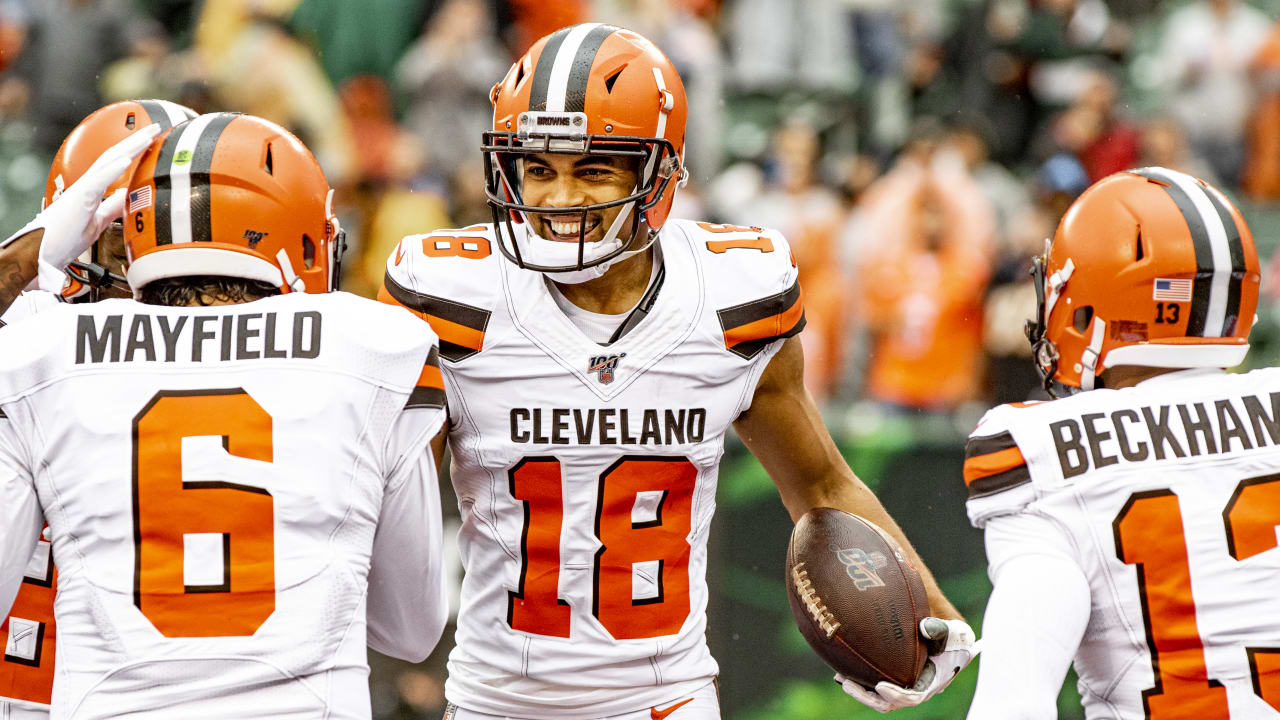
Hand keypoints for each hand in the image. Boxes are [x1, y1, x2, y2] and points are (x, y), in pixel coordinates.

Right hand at [1, 123, 161, 292]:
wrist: (43, 251)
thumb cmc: (66, 237)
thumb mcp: (98, 220)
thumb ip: (111, 207)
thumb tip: (127, 198)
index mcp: (92, 188)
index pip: (116, 162)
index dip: (134, 149)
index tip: (151, 139)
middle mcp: (88, 184)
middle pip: (114, 155)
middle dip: (136, 140)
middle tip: (156, 127)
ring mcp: (83, 190)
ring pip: (108, 162)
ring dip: (129, 148)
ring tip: (147, 136)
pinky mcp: (80, 200)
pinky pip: (98, 182)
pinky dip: (112, 170)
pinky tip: (126, 160)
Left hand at [836, 617, 978, 712]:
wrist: (951, 638)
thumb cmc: (952, 635)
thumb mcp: (951, 631)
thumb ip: (939, 629)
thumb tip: (925, 627)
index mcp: (931, 683)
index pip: (912, 697)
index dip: (895, 695)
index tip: (879, 686)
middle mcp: (915, 689)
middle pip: (889, 703)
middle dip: (868, 696)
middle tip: (847, 683)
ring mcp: (903, 685)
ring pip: (879, 697)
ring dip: (860, 690)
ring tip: (841, 677)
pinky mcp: (894, 678)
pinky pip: (875, 685)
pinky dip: (861, 681)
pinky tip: (843, 671)